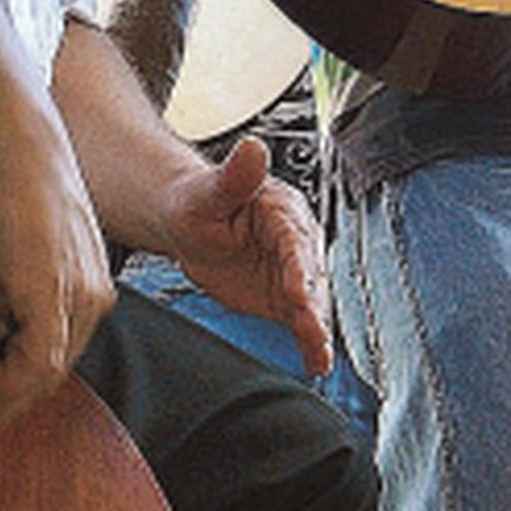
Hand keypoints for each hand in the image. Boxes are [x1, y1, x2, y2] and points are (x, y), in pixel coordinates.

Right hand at [0, 116, 115, 468]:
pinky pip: (33, 361)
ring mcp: (78, 294)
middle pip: (50, 375)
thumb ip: (3, 310)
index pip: (53, 359)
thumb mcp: (7, 263)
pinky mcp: (53, 291)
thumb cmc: (10, 189)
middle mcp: (94, 296)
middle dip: (0, 410)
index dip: (12, 394)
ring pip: (42, 375)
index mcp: (87, 290)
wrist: (15, 142)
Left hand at [155, 137, 333, 375]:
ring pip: (312, 301)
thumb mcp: (208, 191)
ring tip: (320, 354)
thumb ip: (233, 175)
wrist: (190, 225)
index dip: (298, 266)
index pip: (295, 240)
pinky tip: (317, 364)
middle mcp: (297, 242)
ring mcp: (293, 272)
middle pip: (311, 275)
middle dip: (313, 303)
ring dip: (316, 327)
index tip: (298, 289)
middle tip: (313, 328)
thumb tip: (253, 147)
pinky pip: (302, 321)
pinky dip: (311, 342)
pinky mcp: (285, 297)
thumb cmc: (198, 203)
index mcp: (283, 211)